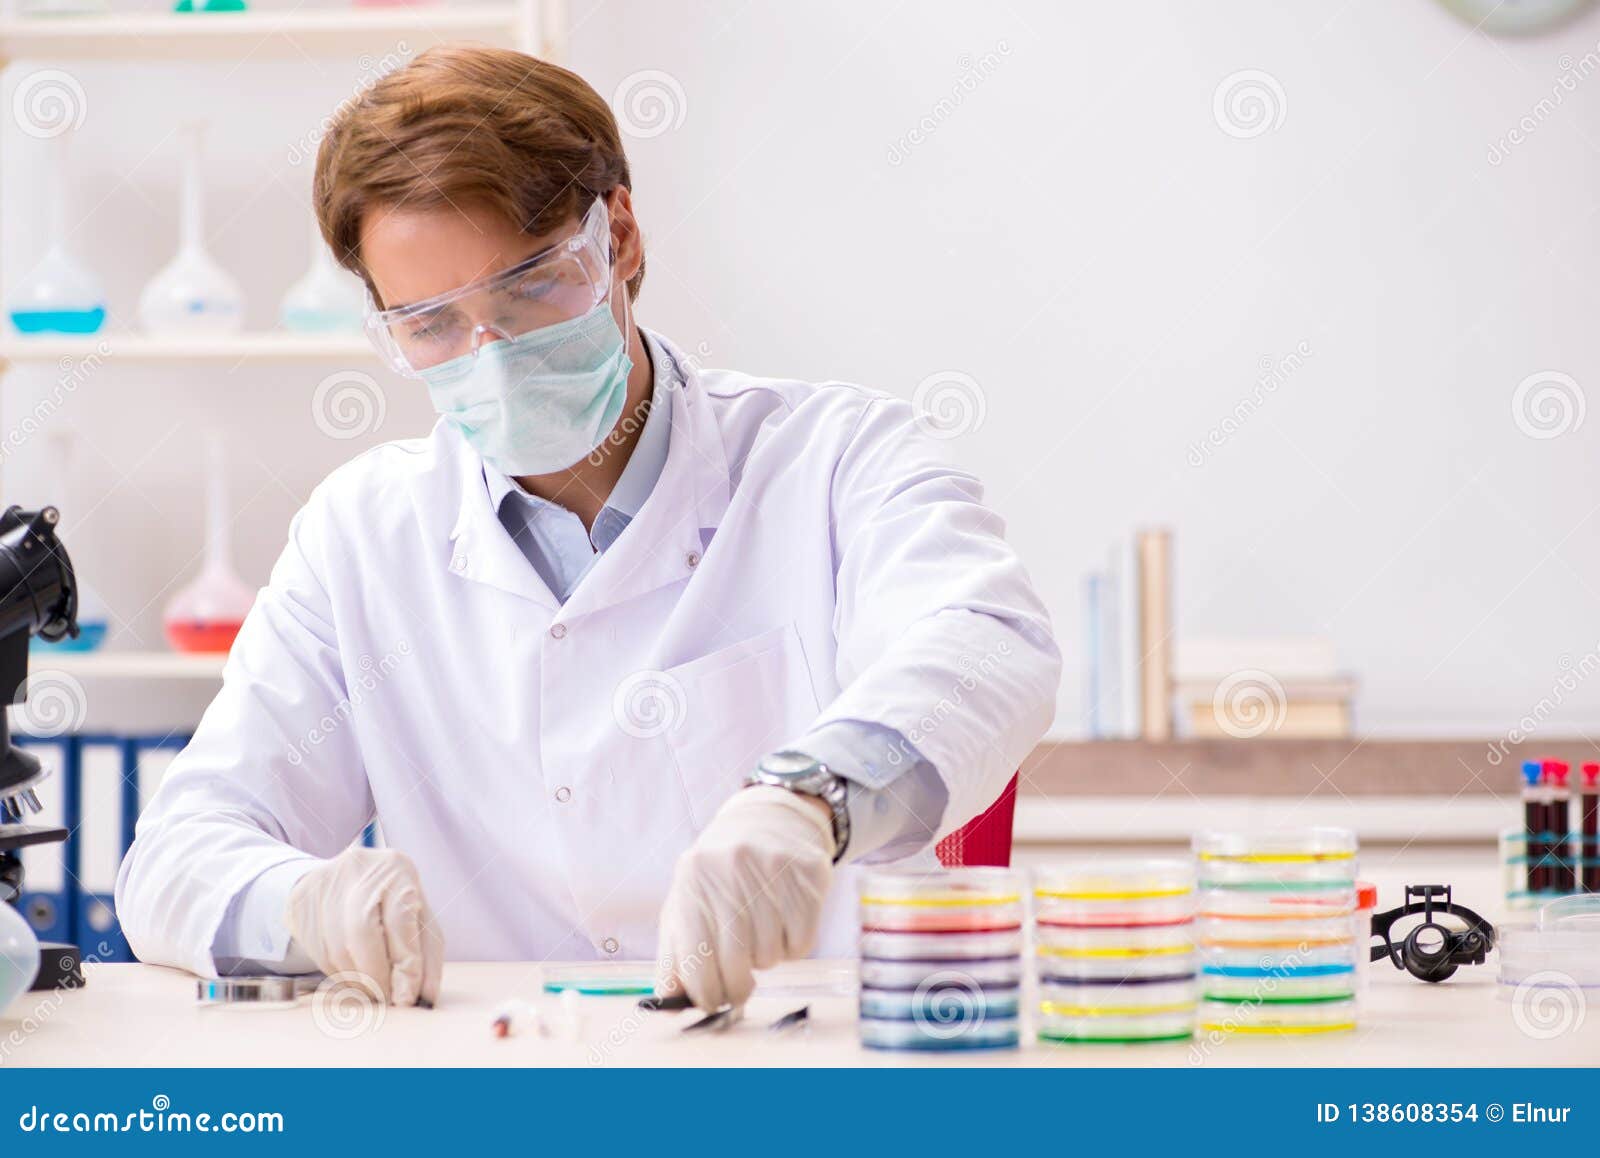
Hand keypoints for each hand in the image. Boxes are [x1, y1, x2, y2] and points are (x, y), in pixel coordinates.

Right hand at [285, 847, 443, 1005]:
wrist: (344, 878)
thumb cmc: (391, 902)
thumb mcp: (418, 916)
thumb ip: (427, 954)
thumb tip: (428, 996)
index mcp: (395, 868)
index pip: (400, 920)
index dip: (406, 964)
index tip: (408, 998)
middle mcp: (358, 869)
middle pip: (362, 932)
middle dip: (377, 975)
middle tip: (388, 998)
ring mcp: (324, 885)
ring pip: (338, 949)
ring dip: (358, 980)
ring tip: (373, 989)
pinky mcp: (300, 904)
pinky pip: (319, 954)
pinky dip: (340, 975)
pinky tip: (352, 975)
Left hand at [655, 786, 835, 1009]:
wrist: (769, 820)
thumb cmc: (720, 875)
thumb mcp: (687, 902)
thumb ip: (674, 953)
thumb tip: (668, 1004)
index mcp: (692, 878)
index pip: (695, 959)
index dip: (704, 993)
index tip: (712, 1003)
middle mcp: (731, 870)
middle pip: (735, 964)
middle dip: (737, 986)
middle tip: (740, 986)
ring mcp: (772, 869)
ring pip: (770, 956)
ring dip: (765, 959)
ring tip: (760, 932)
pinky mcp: (808, 874)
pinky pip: (801, 944)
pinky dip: (792, 947)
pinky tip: (784, 924)